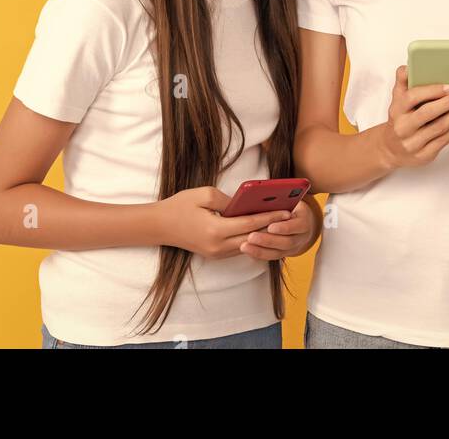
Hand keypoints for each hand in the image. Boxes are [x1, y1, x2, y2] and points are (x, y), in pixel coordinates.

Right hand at [158, 186, 292, 259]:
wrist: (160, 225)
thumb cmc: (180, 206)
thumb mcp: (204, 194)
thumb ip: (228, 200)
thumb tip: (245, 205)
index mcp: (216, 230)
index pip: (251, 223)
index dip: (270, 217)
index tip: (286, 210)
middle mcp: (219, 246)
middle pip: (253, 237)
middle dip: (271, 227)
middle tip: (289, 216)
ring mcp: (217, 253)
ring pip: (247, 245)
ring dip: (262, 234)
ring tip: (278, 222)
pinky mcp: (215, 255)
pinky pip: (239, 248)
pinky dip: (250, 238)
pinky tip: (260, 229)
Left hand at [239, 195, 319, 260]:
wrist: (300, 221)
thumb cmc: (290, 206)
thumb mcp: (290, 200)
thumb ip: (280, 200)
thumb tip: (260, 196)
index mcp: (304, 221)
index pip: (297, 226)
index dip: (284, 227)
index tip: (271, 226)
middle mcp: (301, 237)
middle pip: (286, 242)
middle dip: (268, 240)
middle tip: (251, 237)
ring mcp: (293, 248)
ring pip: (277, 253)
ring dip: (260, 250)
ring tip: (244, 246)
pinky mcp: (283, 254)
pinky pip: (270, 257)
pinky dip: (258, 254)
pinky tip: (247, 250)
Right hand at [375, 64, 448, 169]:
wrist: (392, 149)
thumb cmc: (401, 118)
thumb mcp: (398, 99)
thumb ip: (404, 80)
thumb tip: (409, 65)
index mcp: (396, 109)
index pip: (413, 96)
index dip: (432, 91)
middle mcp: (402, 126)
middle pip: (427, 113)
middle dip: (448, 103)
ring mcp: (412, 142)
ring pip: (438, 128)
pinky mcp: (423, 155)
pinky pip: (443, 141)